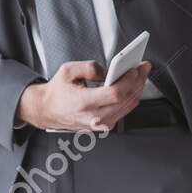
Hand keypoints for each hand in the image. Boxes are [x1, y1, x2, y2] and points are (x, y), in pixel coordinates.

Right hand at [15, 58, 150, 131]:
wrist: (47, 110)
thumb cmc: (57, 92)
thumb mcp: (68, 70)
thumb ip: (90, 67)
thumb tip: (109, 70)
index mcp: (84, 103)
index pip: (115, 94)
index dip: (129, 80)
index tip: (135, 68)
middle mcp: (93, 117)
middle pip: (126, 99)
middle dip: (138, 81)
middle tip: (143, 67)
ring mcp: (100, 124)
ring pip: (128, 106)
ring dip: (138, 88)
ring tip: (141, 74)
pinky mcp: (104, 125)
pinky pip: (124, 111)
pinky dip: (131, 97)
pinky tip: (134, 85)